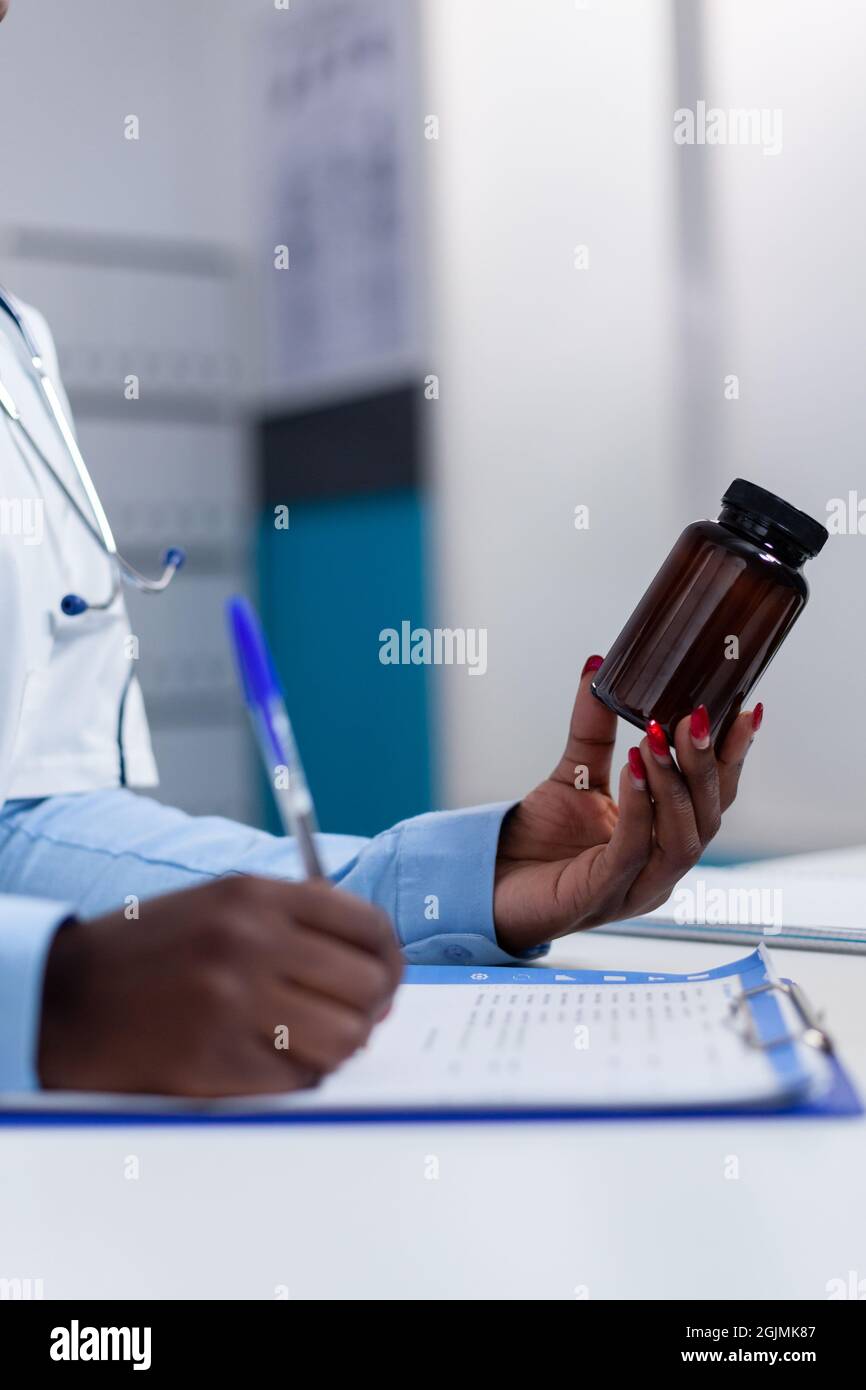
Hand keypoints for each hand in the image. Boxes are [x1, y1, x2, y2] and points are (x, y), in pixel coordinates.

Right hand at [39, 877, 402, 1096]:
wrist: (69, 996)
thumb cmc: (156, 948)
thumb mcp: (223, 902)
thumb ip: (296, 917)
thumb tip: (377, 961)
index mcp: (257, 896)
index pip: (368, 926)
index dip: (389, 959)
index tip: (384, 977)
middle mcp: (249, 943)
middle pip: (368, 987)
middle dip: (371, 1009)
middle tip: (352, 1017)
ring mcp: (232, 1004)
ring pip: (344, 1039)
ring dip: (338, 1048)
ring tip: (312, 1042)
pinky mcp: (214, 1061)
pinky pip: (298, 1080)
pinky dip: (295, 1077)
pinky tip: (267, 1060)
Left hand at [493, 656, 760, 954]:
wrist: (490, 885)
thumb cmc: (539, 841)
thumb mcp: (575, 772)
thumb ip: (594, 726)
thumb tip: (599, 664)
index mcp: (665, 840)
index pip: (713, 796)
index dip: (733, 755)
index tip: (746, 709)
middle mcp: (661, 869)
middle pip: (708, 815)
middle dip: (707, 762)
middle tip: (698, 715)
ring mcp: (636, 888)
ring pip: (682, 837)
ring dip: (676, 781)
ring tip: (661, 733)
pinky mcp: (602, 895)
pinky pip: (632, 849)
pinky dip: (639, 805)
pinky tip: (634, 768)